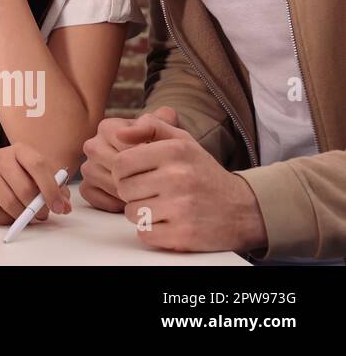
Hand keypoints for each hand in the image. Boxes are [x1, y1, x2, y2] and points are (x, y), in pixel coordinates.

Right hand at [0, 143, 70, 225]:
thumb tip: (65, 205)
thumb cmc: (11, 176)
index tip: (59, 207)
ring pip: (10, 203)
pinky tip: (8, 214)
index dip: (51, 188)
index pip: (38, 165)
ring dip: (22, 216)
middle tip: (42, 215)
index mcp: (19, 150)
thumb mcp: (33, 175)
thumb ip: (54, 188)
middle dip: (37, 208)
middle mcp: (0, 157)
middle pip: (24, 188)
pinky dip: (6, 220)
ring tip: (25, 215)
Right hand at [79, 105, 179, 211]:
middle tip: (152, 182)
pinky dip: (108, 200)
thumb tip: (165, 114)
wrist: (159, 171)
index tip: (157, 162)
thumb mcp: (167, 136)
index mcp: (108, 127)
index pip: (119, 140)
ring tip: (142, 193)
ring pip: (96, 175)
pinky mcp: (87, 186)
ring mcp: (88, 165)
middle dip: (132, 173)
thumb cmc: (162, 152)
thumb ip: (164, 124)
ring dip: (120, 188)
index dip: (141, 154)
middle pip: (106, 159)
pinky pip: (89, 193)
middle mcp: (94, 144)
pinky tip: (128, 201)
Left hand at [111, 111, 267, 252]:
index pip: (121, 163)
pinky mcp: (184, 234)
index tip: (135, 175)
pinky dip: (151, 231)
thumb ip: (150, 128)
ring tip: (160, 207)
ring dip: (141, 213)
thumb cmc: (204, 173)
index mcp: (175, 151)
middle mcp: (178, 177)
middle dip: (132, 192)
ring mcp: (182, 208)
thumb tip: (119, 133)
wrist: (244, 208)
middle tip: (150, 192)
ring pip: (132, 213)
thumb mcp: (183, 141)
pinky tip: (167, 222)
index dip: (122, 171)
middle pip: (124, 189)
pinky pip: (145, 234)